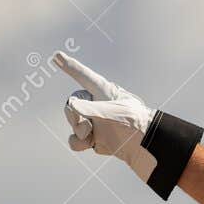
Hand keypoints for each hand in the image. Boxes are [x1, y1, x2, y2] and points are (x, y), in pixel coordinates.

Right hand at [54, 52, 155, 177]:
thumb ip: (88, 108)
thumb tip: (71, 107)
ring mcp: (95, 123)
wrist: (146, 147)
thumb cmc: (133, 124)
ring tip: (90, 135)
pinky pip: (76, 140)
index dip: (71, 67)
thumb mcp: (110, 112)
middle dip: (73, 115)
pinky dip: (79, 142)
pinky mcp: (95, 140)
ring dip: (77, 129)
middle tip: (86, 126)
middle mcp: (97, 105)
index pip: (84, 77)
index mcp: (103, 91)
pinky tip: (89, 144)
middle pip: (71, 104)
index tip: (57, 56)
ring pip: (72, 122)